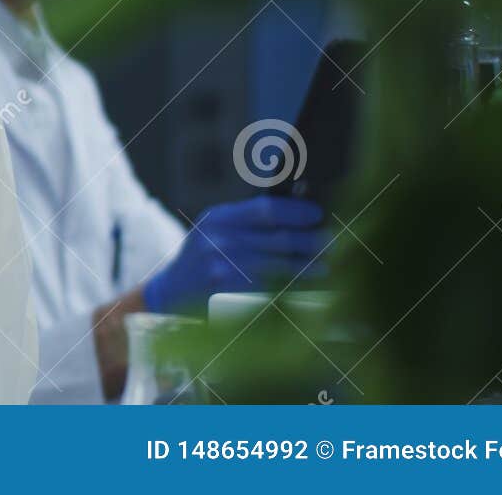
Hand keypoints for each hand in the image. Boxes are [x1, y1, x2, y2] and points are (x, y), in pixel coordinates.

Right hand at [143, 196, 328, 314]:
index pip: (265, 209)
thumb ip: (248, 221)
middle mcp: (218, 239)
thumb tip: (297, 210)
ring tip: (325, 265)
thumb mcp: (216, 230)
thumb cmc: (202, 258)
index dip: (295, 211)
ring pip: (278, 265)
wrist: (170, 291)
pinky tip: (306, 285)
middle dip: (310, 241)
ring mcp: (222, 266)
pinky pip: (269, 287)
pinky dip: (291, 286)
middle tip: (330, 242)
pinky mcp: (226, 291)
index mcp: (218, 218)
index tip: (317, 214)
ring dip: (307, 266)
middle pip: (277, 238)